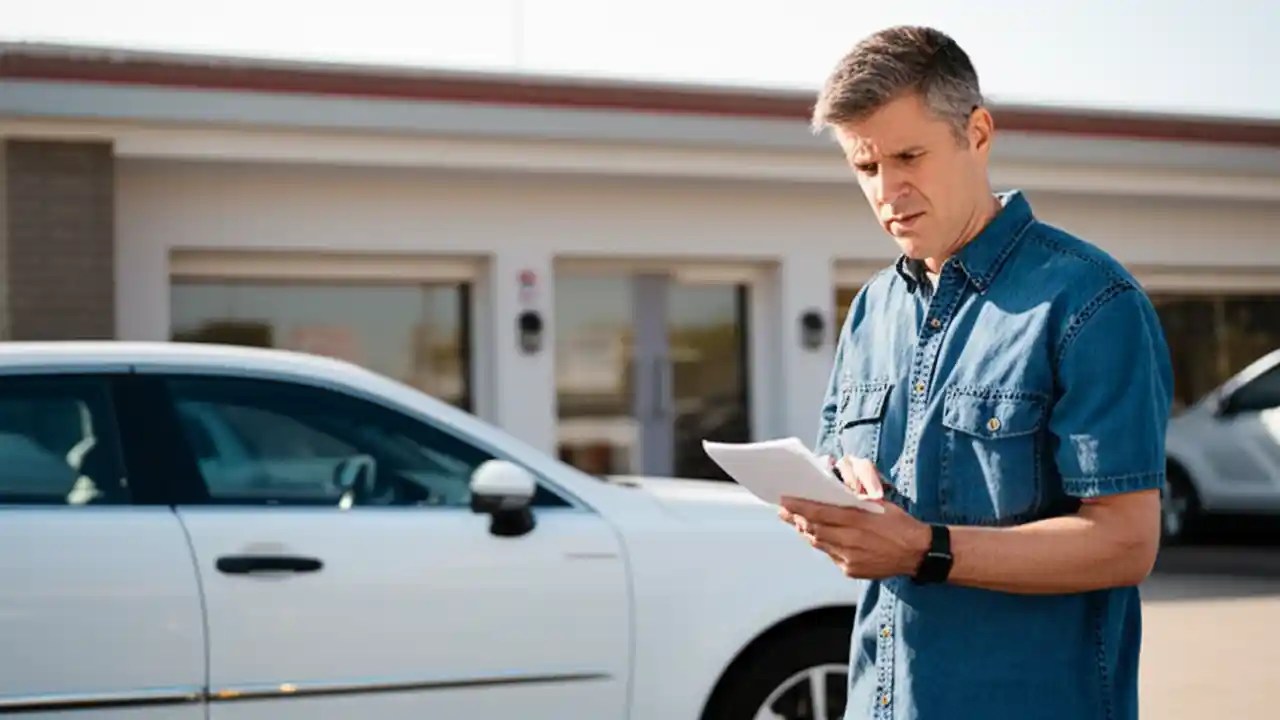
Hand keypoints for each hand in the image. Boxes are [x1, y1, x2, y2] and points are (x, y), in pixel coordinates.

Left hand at [779, 457, 928, 579]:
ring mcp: (850, 558)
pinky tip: (820, 537)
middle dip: (796, 520)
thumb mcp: (878, 505)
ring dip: (807, 532)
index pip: (820, 512)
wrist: (917, 553)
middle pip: (815, 529)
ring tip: (797, 522)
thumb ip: (852, 503)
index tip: (785, 501)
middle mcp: (851, 540)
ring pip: (820, 543)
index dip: (799, 507)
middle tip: (784, 512)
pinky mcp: (852, 570)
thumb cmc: (899, 524)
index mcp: (858, 520)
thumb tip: (828, 498)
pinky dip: (824, 545)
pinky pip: (831, 555)